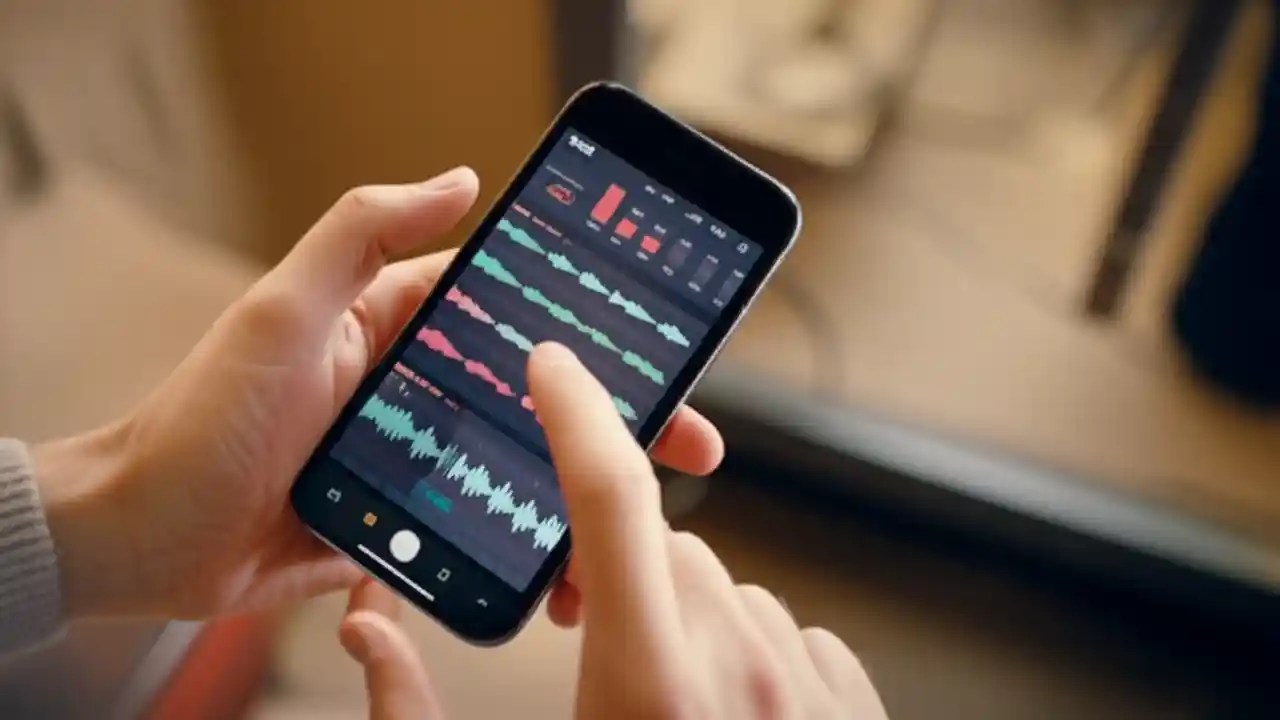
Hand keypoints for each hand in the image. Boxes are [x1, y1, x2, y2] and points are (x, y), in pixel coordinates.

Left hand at [32, 169, 724, 618]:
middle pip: (537, 397)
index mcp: (395, 329)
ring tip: (637, 524)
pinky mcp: (403, 524)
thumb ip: (363, 233)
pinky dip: (529, 548)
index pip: (510, 314)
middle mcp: (413, 391)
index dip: (585, 324)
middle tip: (685, 442)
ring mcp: (413, 461)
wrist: (146, 540)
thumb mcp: (285, 311)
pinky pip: (480, 530)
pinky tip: (567, 569)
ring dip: (581, 490)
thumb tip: (459, 179)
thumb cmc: (205, 420)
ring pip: (520, 467)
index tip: (654, 342)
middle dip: (616, 419)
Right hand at [338, 343, 886, 718]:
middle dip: (625, 579)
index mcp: (645, 689)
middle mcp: (742, 675)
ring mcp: (813, 692)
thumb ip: (413, 718)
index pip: (610, 500)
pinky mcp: (859, 711)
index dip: (575, 413)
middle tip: (599, 647)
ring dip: (691, 624)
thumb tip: (364, 632)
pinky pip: (797, 636)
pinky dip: (758, 658)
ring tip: (669, 708)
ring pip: (733, 594)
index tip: (551, 364)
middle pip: (669, 553)